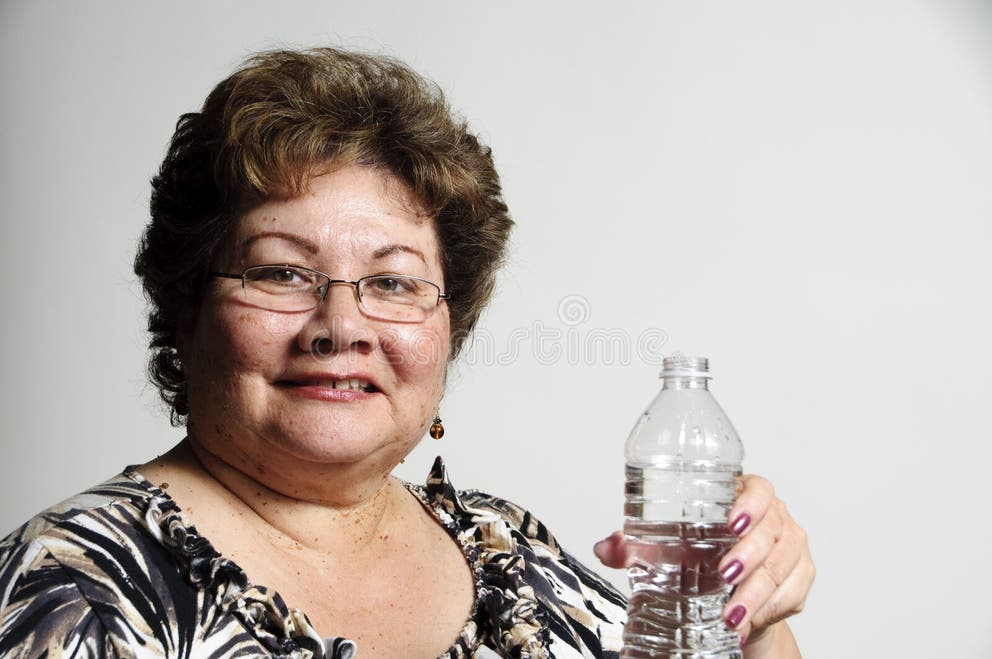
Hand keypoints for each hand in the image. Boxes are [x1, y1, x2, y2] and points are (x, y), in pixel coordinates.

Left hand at [594, 475, 814, 648]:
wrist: (726, 593)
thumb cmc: (698, 555)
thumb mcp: (667, 547)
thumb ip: (635, 545)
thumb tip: (605, 548)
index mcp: (744, 495)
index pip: (758, 489)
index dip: (750, 504)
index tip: (732, 523)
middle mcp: (775, 517)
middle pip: (772, 531)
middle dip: (749, 557)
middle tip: (725, 575)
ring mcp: (792, 546)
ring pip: (783, 566)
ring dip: (758, 593)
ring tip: (732, 614)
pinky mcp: (801, 577)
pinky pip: (793, 593)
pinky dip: (770, 610)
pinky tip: (747, 622)